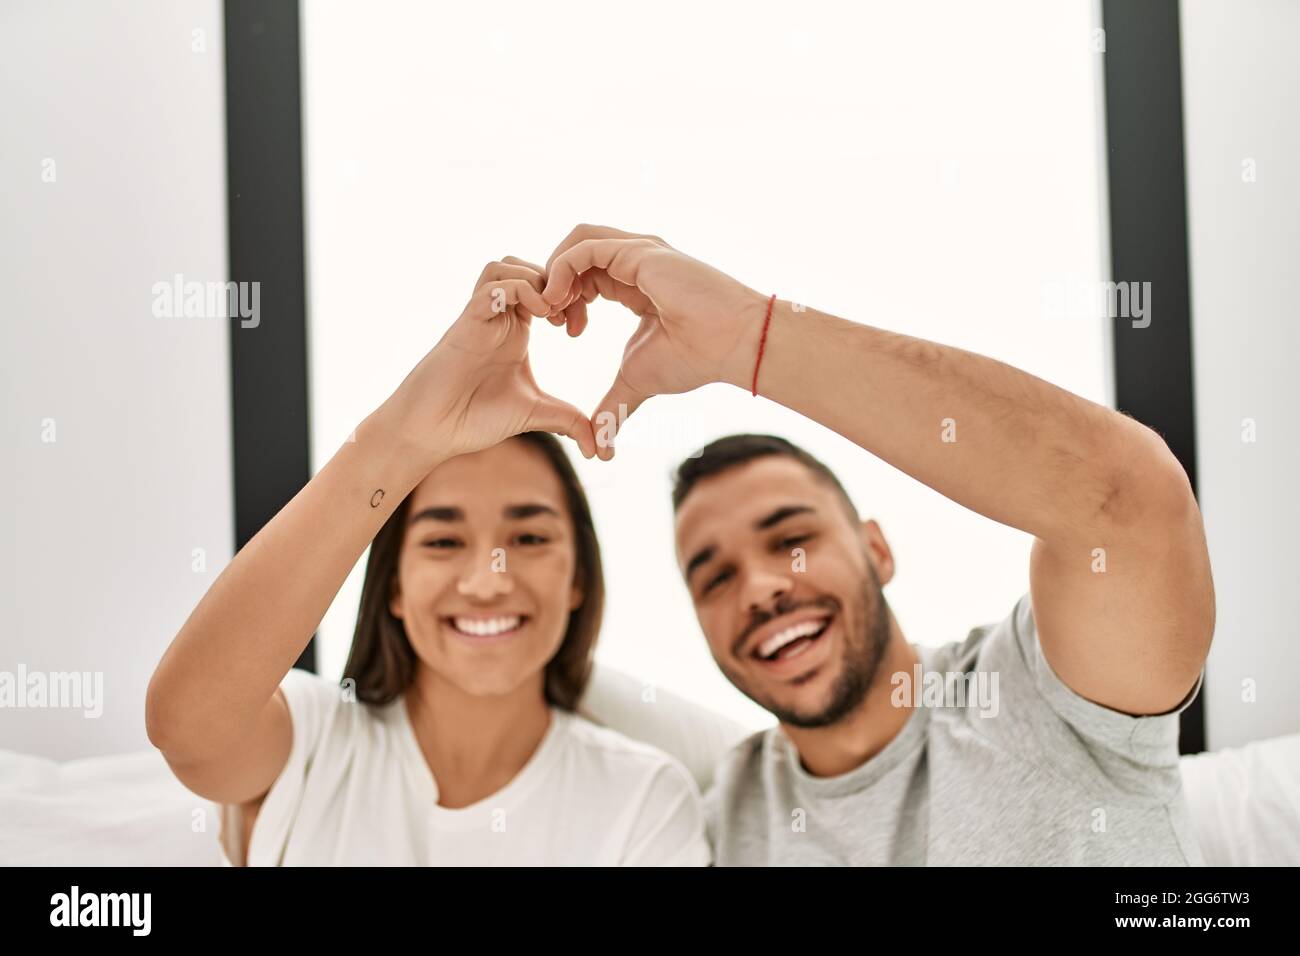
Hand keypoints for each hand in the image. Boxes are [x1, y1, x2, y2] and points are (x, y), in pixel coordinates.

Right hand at [385, 257, 596, 466]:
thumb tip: (599, 444)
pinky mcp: (466, 324)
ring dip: (535, 279)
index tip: (579, 326)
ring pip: (506, 266)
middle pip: (528, 267)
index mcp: (516, 330)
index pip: (545, 288)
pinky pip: (490, 287)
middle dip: (556, 282)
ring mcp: (482, 317)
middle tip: (571, 313)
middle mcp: (499, 317)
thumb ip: (567, 420)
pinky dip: (518, 290)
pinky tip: (539, 316)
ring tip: (553, 312)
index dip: (569, 297)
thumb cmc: (474, 417)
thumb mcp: (533, 414)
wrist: (433, 430)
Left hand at [540, 225, 767, 457]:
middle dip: (556, 283)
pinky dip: (562, 269)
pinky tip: (560, 301)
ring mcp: (638, 251)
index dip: (567, 299)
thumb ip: (613, 406)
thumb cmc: (696, 358)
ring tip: (552, 308)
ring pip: (577, 240)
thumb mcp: (638, 382)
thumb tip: (601, 451)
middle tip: (554, 320)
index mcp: (635, 282)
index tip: (569, 333)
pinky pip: (584, 247)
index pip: (585, 274)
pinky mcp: (638, 251)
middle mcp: (635, 260)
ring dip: (555, 271)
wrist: (732, 344)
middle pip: (576, 254)